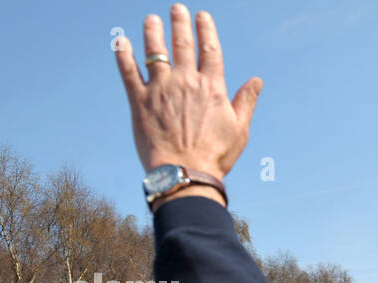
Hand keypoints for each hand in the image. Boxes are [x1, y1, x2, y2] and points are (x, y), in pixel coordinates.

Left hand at [115, 6, 261, 189]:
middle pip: (181, 43)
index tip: (202, 16)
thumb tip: (257, 81)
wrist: (185, 171)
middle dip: (179, 22)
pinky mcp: (139, 101)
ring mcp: (161, 89)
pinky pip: (128, 71)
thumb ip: (246, 102)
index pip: (209, 49)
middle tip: (176, 8)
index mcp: (211, 87)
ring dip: (152, 31)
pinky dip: (123, 55)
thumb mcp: (240, 130)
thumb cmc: (215, 156)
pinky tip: (121, 42)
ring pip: (154, 51)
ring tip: (151, 19)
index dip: (206, 30)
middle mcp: (185, 81)